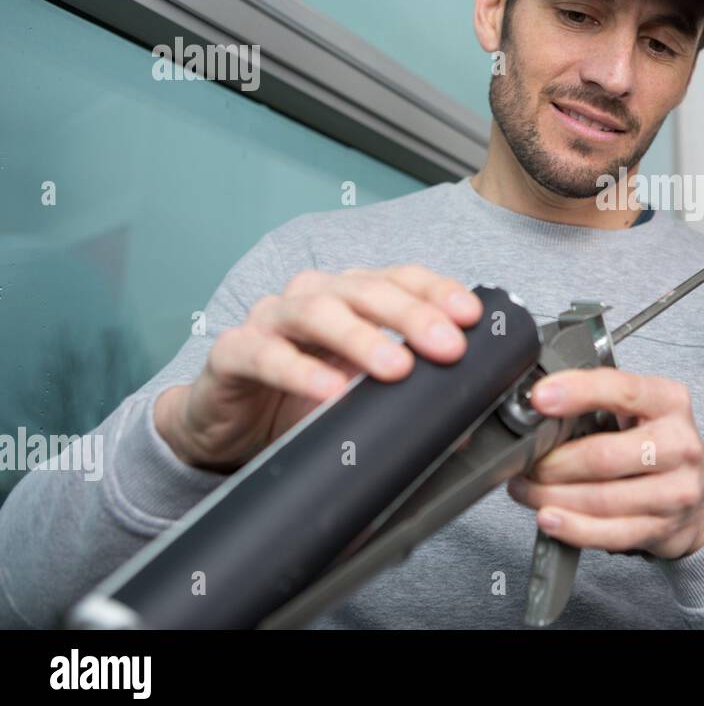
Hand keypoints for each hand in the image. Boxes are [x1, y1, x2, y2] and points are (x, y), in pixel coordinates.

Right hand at [156, 265, 481, 471]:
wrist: (228, 427)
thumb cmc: (301, 401)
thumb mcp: (363, 399)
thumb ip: (408, 400)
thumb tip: (465, 424)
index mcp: (350, 297)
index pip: (400, 278)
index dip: (436, 291)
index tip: (472, 317)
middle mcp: (312, 297)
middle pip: (365, 291)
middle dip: (412, 315)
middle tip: (448, 347)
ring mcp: (269, 320)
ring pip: (317, 312)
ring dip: (360, 338)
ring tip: (396, 368)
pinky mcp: (232, 353)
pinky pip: (264, 354)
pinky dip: (299, 371)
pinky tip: (329, 390)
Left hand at [505, 368, 703, 558]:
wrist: (702, 492)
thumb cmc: (659, 443)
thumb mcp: (641, 408)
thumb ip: (600, 401)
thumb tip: (542, 407)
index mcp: (669, 402)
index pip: (621, 390)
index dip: (577, 392)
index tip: (540, 398)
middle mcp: (679, 444)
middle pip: (603, 456)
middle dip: (553, 463)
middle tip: (527, 463)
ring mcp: (675, 491)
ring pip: (601, 499)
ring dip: (552, 497)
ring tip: (527, 490)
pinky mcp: (663, 528)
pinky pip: (609, 533)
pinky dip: (572, 528)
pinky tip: (550, 518)